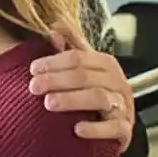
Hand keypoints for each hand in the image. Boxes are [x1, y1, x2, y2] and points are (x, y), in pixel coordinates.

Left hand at [28, 20, 133, 149]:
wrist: (113, 125)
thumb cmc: (92, 92)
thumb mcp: (82, 68)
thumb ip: (69, 47)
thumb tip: (53, 27)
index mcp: (105, 64)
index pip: (79, 57)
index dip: (54, 61)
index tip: (33, 69)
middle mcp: (117, 82)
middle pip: (86, 76)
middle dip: (57, 80)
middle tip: (34, 87)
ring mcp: (123, 106)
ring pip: (100, 98)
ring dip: (72, 100)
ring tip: (49, 103)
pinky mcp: (124, 129)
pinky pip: (114, 128)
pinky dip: (96, 129)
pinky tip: (77, 129)